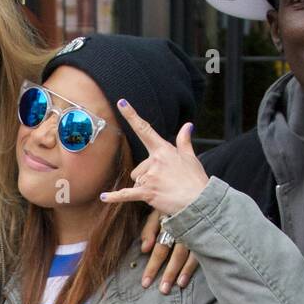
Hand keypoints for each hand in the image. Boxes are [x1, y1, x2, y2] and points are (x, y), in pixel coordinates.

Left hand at [100, 100, 209, 218]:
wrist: (199, 201)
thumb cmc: (195, 180)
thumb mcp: (191, 157)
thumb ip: (184, 141)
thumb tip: (188, 125)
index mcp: (163, 150)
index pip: (145, 129)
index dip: (132, 115)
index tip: (121, 103)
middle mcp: (154, 161)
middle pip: (138, 168)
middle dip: (147, 177)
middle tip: (166, 184)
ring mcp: (150, 177)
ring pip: (136, 181)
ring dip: (145, 188)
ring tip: (163, 192)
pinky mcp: (147, 193)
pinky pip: (127, 194)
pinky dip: (115, 197)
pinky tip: (104, 197)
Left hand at [140, 207, 200, 292]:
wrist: (199, 192)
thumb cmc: (172, 204)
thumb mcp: (158, 211)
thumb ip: (149, 230)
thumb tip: (144, 249)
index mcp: (167, 220)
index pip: (159, 245)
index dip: (152, 265)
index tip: (146, 282)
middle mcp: (180, 226)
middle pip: (170, 251)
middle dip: (165, 271)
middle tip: (159, 289)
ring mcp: (193, 231)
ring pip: (183, 254)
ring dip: (177, 272)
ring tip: (170, 288)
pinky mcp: (204, 235)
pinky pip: (198, 254)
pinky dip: (190, 268)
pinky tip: (183, 281)